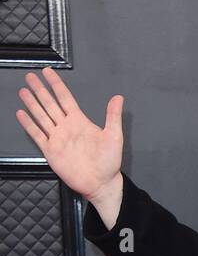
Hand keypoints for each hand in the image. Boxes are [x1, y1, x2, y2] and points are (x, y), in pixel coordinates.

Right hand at [15, 66, 123, 201]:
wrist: (101, 183)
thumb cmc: (109, 162)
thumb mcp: (114, 137)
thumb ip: (113, 116)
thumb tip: (118, 97)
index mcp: (79, 121)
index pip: (65, 98)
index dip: (56, 84)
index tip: (48, 72)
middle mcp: (66, 127)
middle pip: (49, 104)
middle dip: (40, 90)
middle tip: (30, 77)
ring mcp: (57, 138)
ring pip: (41, 116)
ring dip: (32, 104)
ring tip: (23, 91)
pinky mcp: (51, 151)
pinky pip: (37, 135)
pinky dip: (29, 125)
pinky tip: (22, 114)